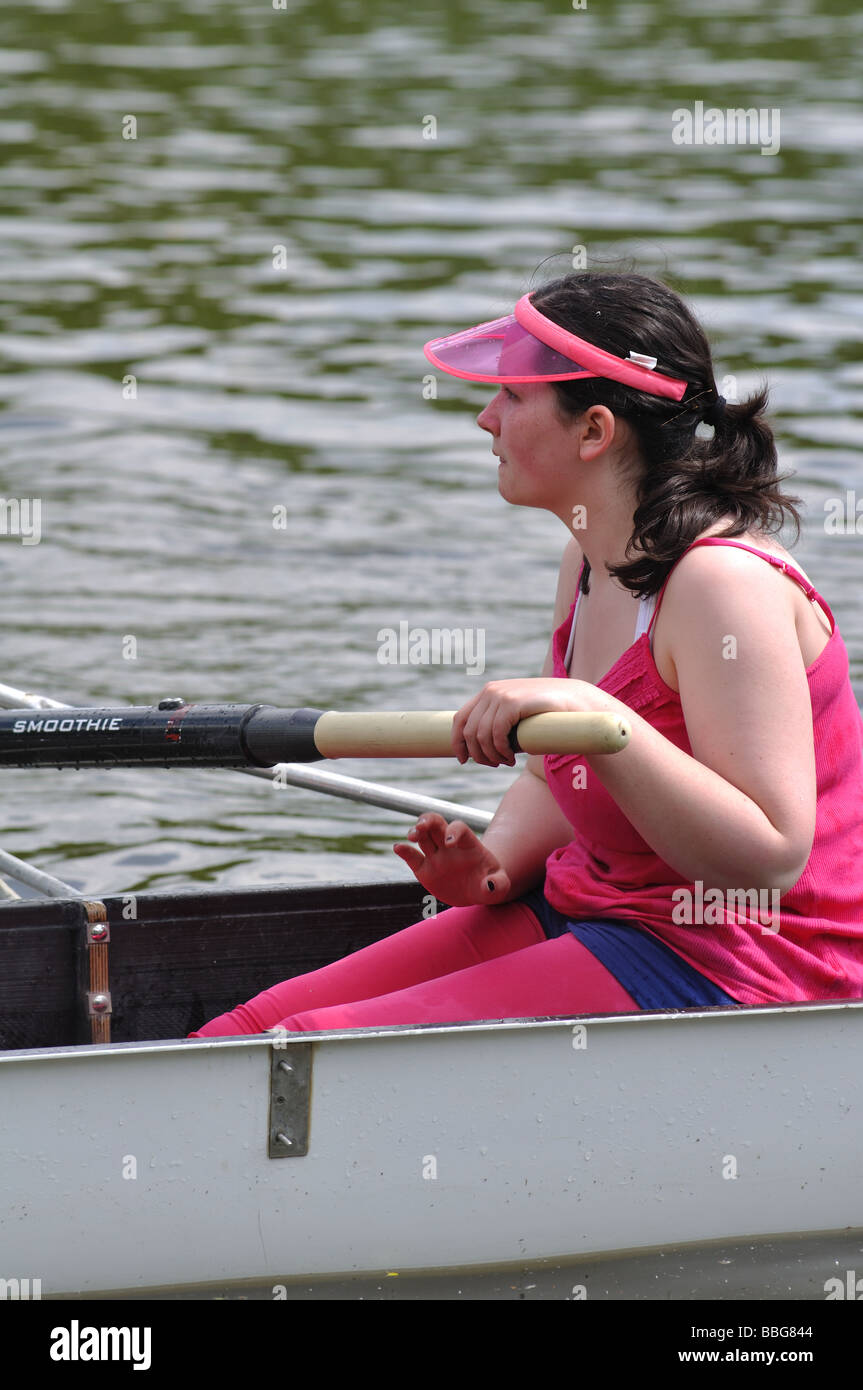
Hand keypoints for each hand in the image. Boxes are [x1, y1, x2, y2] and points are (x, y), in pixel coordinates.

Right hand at [393, 813, 511, 905]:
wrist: (478, 891)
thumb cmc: (491, 884)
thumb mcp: (499, 886)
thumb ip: (498, 884)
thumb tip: (490, 886)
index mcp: (468, 844)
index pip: (459, 828)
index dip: (454, 831)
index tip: (450, 842)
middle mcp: (449, 845)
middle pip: (436, 823)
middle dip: (428, 821)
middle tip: (421, 827)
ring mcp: (436, 856)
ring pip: (422, 835)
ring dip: (415, 831)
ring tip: (412, 836)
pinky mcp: (424, 869)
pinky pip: (411, 857)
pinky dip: (403, 850)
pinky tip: (397, 848)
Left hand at [451, 677, 618, 766]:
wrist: (576, 701)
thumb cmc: (547, 713)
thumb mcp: (518, 716)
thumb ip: (499, 724)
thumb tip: (478, 748)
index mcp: (488, 692)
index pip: (460, 719)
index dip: (458, 743)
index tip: (464, 760)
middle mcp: (491, 691)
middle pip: (468, 731)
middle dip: (478, 754)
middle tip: (495, 764)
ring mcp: (500, 694)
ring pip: (481, 735)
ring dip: (492, 756)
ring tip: (507, 762)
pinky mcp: (513, 702)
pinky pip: (496, 733)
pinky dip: (501, 751)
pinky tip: (512, 757)